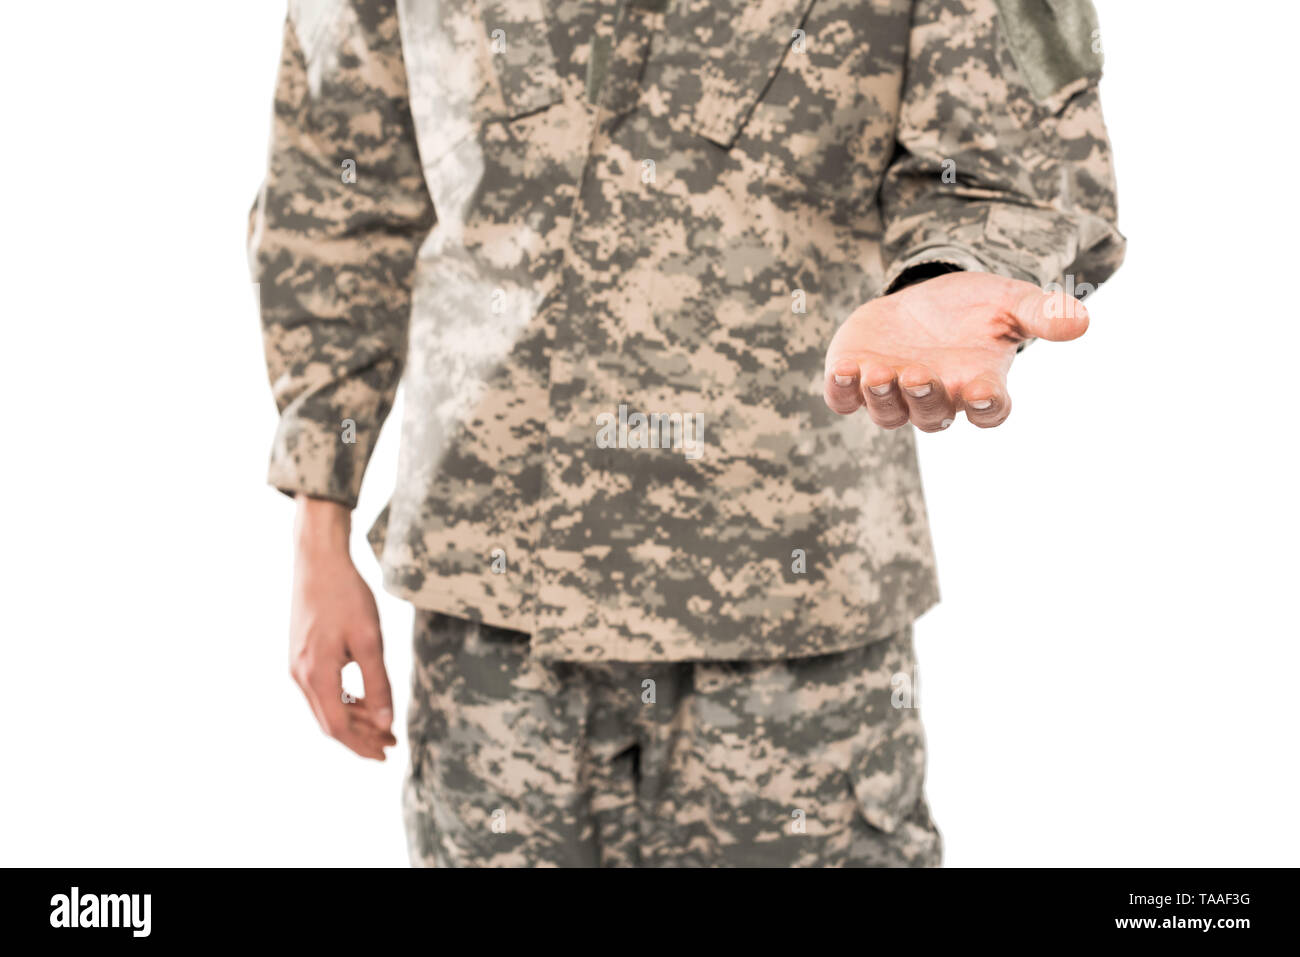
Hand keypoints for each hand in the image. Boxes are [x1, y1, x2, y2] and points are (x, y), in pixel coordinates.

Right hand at [289, 497, 396, 759]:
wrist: (318, 561)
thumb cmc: (346, 596)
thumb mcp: (370, 640)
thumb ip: (377, 683)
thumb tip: (384, 722)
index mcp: (315, 674)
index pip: (338, 727)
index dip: (362, 745)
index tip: (387, 753)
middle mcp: (300, 675)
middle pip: (329, 722)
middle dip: (360, 738)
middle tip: (391, 744)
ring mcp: (297, 666)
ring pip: (324, 708)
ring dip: (353, 721)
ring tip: (382, 727)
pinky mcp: (300, 655)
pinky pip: (320, 691)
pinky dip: (342, 702)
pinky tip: (363, 702)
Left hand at [823, 271, 1087, 430]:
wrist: (926, 301)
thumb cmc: (977, 309)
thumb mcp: (1012, 303)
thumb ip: (1042, 314)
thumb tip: (1081, 320)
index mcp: (979, 386)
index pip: (988, 410)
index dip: (985, 406)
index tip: (983, 393)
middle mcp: (937, 398)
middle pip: (932, 415)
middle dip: (925, 398)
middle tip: (921, 375)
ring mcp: (894, 393)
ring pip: (888, 413)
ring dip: (883, 397)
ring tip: (881, 373)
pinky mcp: (857, 380)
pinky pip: (845, 399)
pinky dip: (842, 390)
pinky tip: (842, 369)